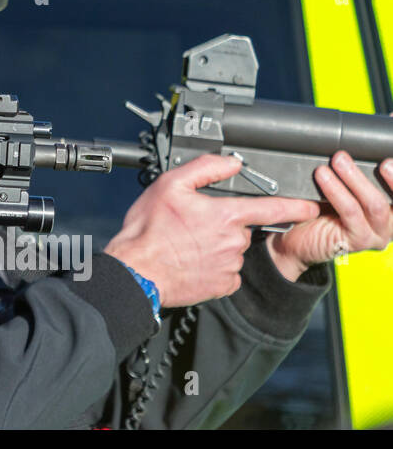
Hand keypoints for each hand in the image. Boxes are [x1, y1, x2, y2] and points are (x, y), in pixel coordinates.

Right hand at [104, 154, 320, 307]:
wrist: (137, 272)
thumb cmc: (149, 230)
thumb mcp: (170, 185)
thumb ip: (205, 168)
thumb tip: (231, 163)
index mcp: (226, 216)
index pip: (273, 208)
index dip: (297, 206)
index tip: (311, 206)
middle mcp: (234, 242)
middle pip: (242, 227)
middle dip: (225, 223)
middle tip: (195, 224)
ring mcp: (230, 266)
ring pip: (234, 249)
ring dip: (218, 244)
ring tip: (188, 243)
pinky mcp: (223, 285)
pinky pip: (227, 271)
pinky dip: (215, 265)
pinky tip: (193, 260)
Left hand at [267, 151, 392, 280]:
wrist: (296, 238)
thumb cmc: (321, 209)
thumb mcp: (345, 187)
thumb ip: (358, 173)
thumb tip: (353, 149)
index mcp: (391, 209)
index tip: (391, 159)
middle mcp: (389, 224)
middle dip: (392, 176)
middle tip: (378, 159)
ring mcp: (375, 235)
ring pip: (375, 204)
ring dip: (355, 178)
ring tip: (338, 160)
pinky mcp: (357, 241)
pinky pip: (350, 212)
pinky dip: (336, 191)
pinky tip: (323, 176)